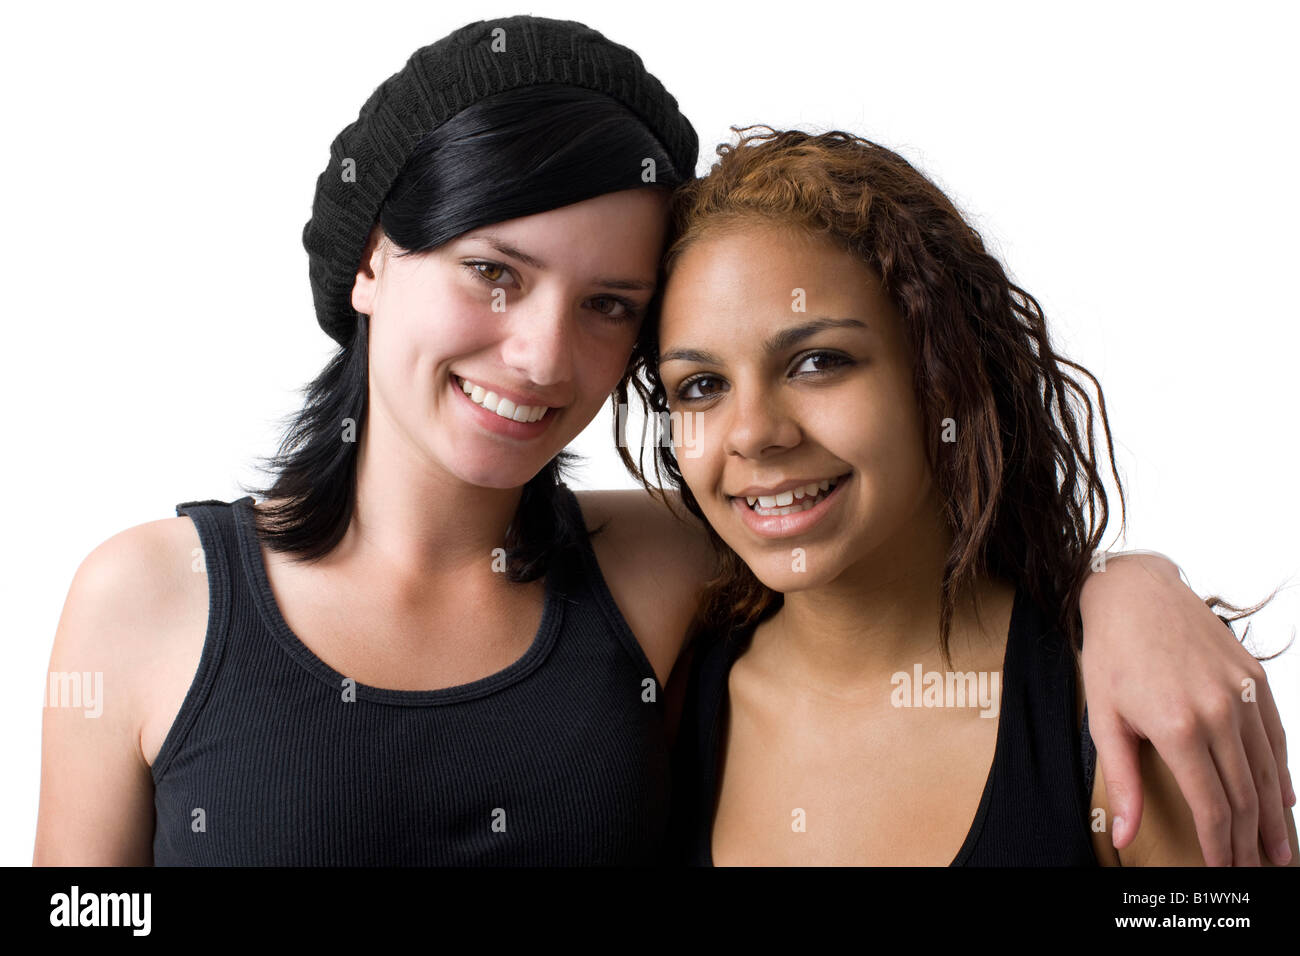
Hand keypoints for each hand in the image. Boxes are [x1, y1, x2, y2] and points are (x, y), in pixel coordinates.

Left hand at [1079, 551, 1294, 865]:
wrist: (1134, 593)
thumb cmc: (1111, 655)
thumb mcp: (1104, 719)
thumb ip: (1122, 781)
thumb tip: (1123, 835)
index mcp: (1178, 728)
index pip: (1211, 805)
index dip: (1220, 846)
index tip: (1222, 872)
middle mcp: (1218, 712)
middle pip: (1245, 796)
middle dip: (1250, 843)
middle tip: (1254, 874)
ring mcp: (1241, 693)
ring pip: (1267, 771)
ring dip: (1275, 818)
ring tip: (1278, 853)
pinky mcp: (1254, 676)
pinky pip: (1275, 736)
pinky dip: (1281, 773)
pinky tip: (1283, 801)